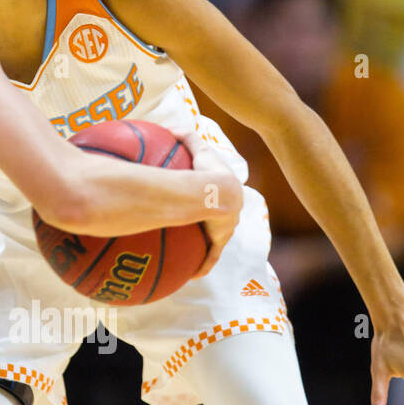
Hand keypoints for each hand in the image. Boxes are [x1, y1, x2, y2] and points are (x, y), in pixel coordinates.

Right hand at [182, 132, 243, 277]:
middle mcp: (232, 211)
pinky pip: (210, 257)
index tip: (212, 198)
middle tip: (205, 225)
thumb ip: (186, 137)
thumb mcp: (197, 149)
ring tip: (199, 257)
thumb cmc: (206, 171)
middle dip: (217, 222)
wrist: (215, 194)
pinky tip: (194, 277)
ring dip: (210, 248)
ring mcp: (227, 228)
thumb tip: (171, 127)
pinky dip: (203, 266)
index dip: (219, 196)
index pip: (225, 193)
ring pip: (218, 240)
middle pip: (224, 218)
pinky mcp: (219, 241)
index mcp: (228, 191)